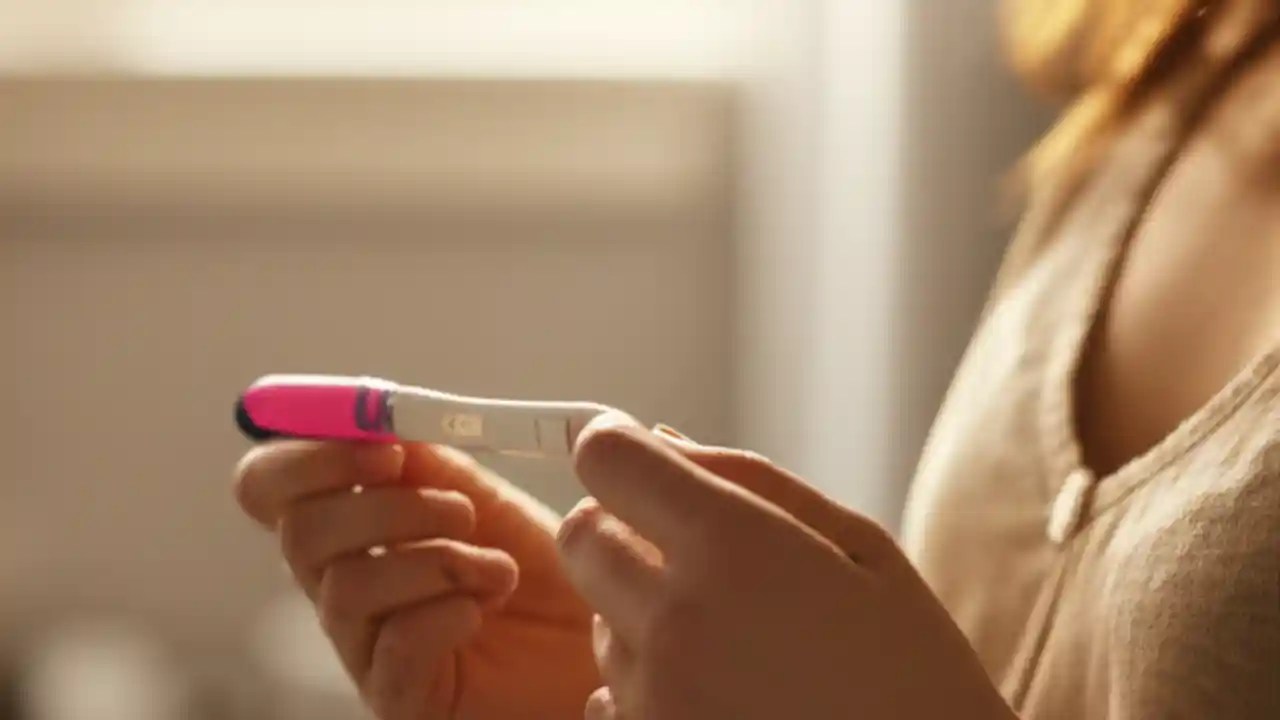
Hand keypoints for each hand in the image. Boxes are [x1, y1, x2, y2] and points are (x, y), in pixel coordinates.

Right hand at [234, 441, 598, 719]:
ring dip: (437, 562)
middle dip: (386, 507)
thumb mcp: (486, 495)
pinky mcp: (401, 698)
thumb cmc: (545, 568)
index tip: (384, 447)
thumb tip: (377, 419)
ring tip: (499, 571)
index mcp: (352, 525)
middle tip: (460, 511)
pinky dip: (446, 614)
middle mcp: (345, 585)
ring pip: (346, 589)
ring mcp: (367, 647)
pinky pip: (393, 649)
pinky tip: (484, 610)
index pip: (269, 485)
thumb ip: (425, 459)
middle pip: (298, 534)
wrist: (606, 628)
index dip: (305, 455)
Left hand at [556, 414, 1014, 719]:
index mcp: (734, 547)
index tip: (629, 453)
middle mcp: (676, 621)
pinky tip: (716, 692)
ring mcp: (654, 697)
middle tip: (681, 547)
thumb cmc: (914, 669)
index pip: (607, 461)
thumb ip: (751, 479)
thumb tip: (661, 439)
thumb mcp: (861, 546)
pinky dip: (644, 684)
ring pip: (598, 618)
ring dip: (639, 612)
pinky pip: (606, 696)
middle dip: (617, 526)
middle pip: (581, 537)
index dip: (614, 446)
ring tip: (730, 640)